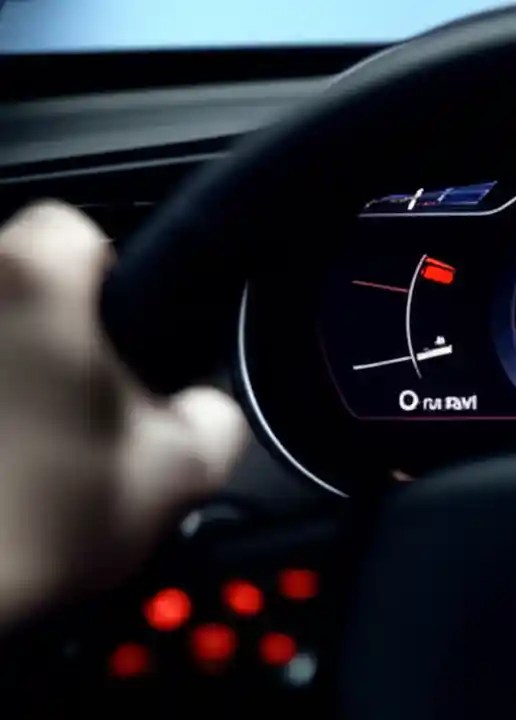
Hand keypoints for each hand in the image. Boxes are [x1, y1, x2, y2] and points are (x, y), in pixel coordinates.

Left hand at [0, 201, 245, 630]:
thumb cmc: (36, 528)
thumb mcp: (179, 475)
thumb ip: (216, 418)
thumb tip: (205, 408)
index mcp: (32, 283)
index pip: (72, 228)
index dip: (101, 280)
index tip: (104, 333)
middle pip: (9, 278)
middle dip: (37, 328)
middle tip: (60, 405)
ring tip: (10, 443)